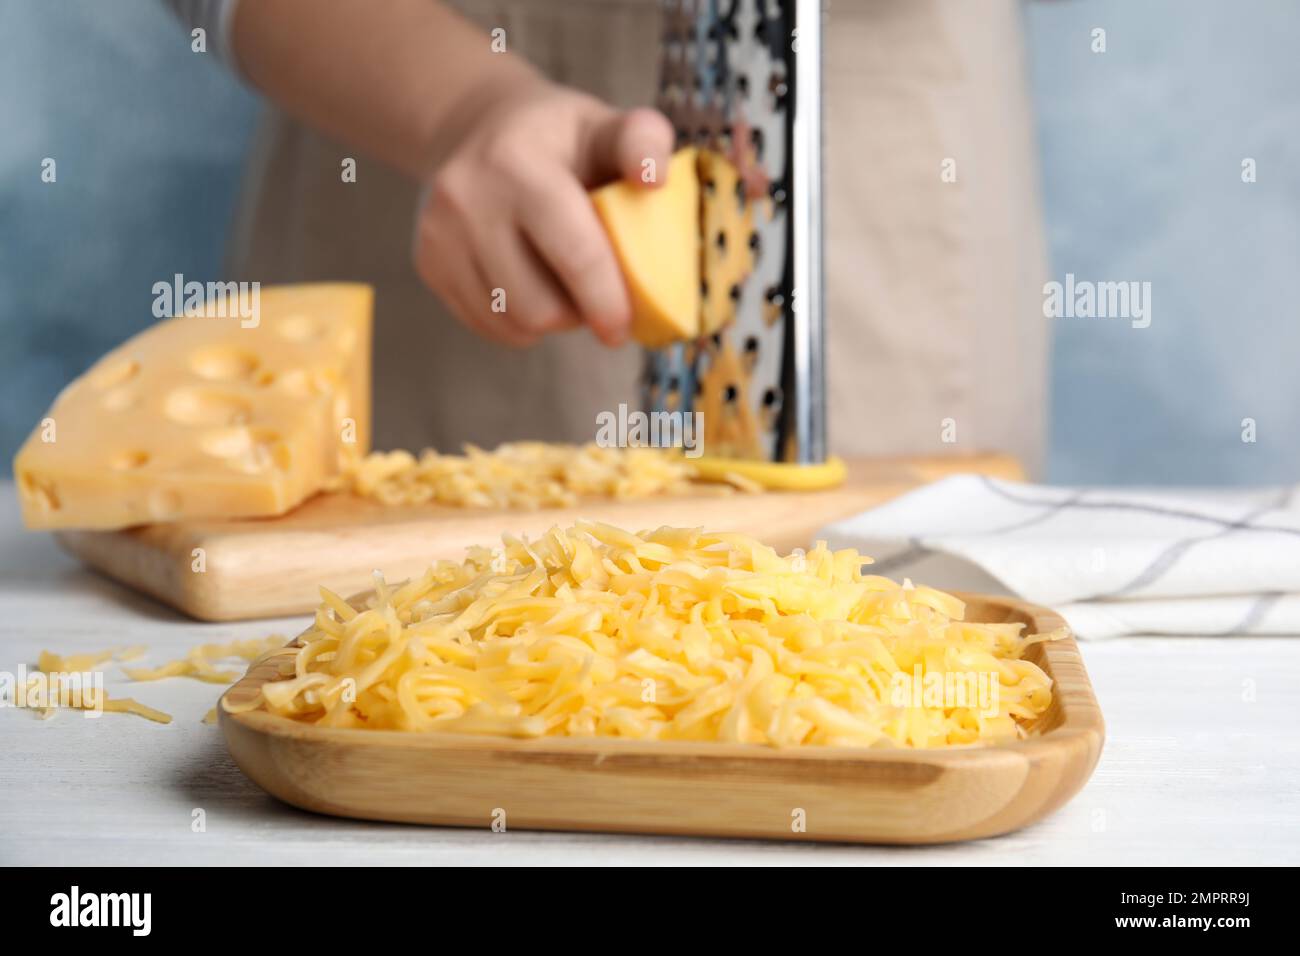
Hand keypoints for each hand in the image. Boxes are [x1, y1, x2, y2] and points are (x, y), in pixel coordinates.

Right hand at [413, 81, 674, 347]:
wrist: (477, 128)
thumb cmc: (560, 139)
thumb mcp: (605, 126)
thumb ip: (643, 143)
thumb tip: (655, 177)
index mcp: (517, 163)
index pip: (572, 252)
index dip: (606, 301)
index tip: (625, 328)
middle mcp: (466, 198)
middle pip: (539, 306)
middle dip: (580, 314)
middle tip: (600, 297)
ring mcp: (438, 234)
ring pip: (514, 323)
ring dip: (552, 320)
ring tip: (566, 287)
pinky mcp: (427, 263)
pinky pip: (488, 325)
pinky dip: (521, 322)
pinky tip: (533, 287)